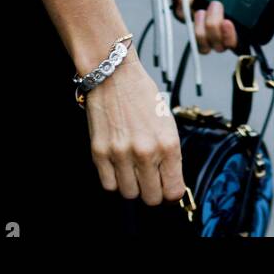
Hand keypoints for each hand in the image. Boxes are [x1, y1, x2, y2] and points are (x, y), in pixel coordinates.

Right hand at [84, 49, 185, 205]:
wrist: (114, 74)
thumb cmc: (141, 94)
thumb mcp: (167, 122)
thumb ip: (169, 153)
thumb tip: (169, 179)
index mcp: (168, 144)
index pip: (174, 191)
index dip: (171, 192)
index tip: (167, 187)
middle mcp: (146, 152)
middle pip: (152, 198)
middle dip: (152, 191)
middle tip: (149, 178)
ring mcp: (121, 154)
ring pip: (129, 194)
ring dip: (131, 185)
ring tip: (131, 168)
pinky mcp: (99, 153)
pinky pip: (108, 185)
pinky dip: (114, 180)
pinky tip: (117, 165)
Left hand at [172, 0, 273, 53]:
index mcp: (236, 19)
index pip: (235, 44)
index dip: (231, 40)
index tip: (230, 23)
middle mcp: (216, 23)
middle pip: (214, 46)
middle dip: (214, 31)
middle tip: (217, 7)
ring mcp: (197, 17)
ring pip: (197, 40)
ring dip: (200, 27)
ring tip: (204, 5)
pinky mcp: (181, 6)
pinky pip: (179, 15)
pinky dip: (183, 3)